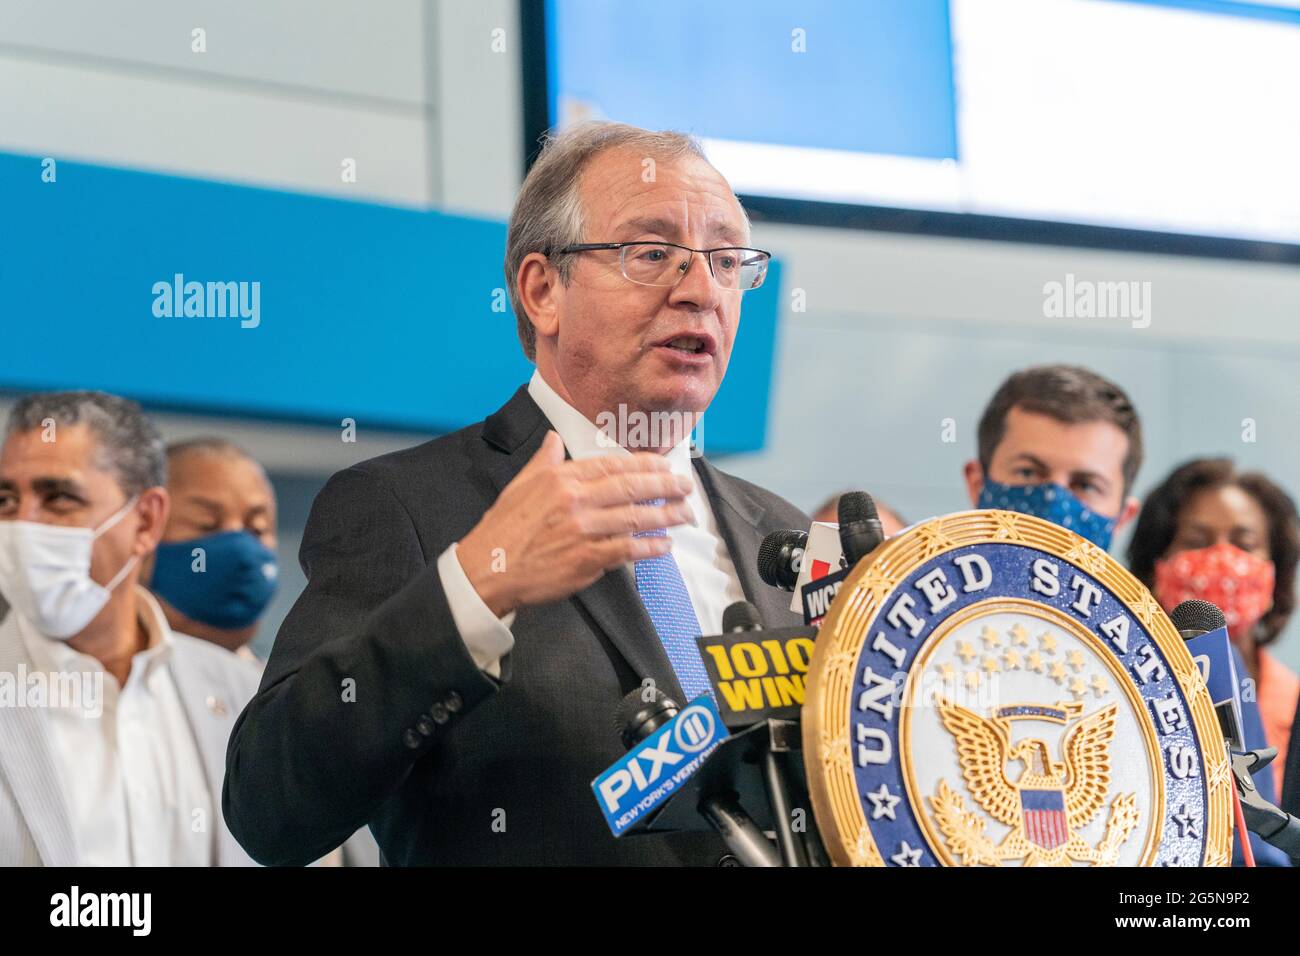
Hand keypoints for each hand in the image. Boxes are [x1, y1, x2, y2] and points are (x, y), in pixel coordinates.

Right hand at [456, 431, 694, 615]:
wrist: (487, 568)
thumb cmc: (503, 528)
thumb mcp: (520, 484)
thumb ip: (544, 460)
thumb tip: (554, 439)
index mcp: (562, 478)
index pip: (613, 465)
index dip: (644, 463)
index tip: (665, 464)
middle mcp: (575, 500)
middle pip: (631, 487)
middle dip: (664, 485)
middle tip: (686, 486)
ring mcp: (583, 530)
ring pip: (635, 517)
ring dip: (665, 515)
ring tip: (685, 513)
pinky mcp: (586, 559)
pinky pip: (627, 549)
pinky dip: (650, 547)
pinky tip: (664, 544)